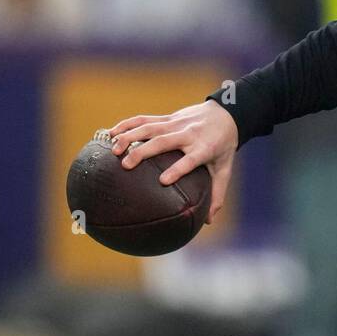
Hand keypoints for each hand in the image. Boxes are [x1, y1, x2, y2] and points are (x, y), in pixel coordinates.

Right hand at [108, 100, 239, 223]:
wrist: (226, 113)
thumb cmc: (224, 146)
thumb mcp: (225, 169)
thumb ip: (217, 194)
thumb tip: (207, 222)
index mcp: (204, 148)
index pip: (190, 159)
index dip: (178, 169)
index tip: (163, 181)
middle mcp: (188, 134)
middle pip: (164, 141)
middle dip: (143, 152)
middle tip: (126, 166)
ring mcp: (176, 123)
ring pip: (150, 128)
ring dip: (130, 136)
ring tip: (113, 151)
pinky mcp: (167, 118)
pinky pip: (144, 119)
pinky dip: (126, 124)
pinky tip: (110, 134)